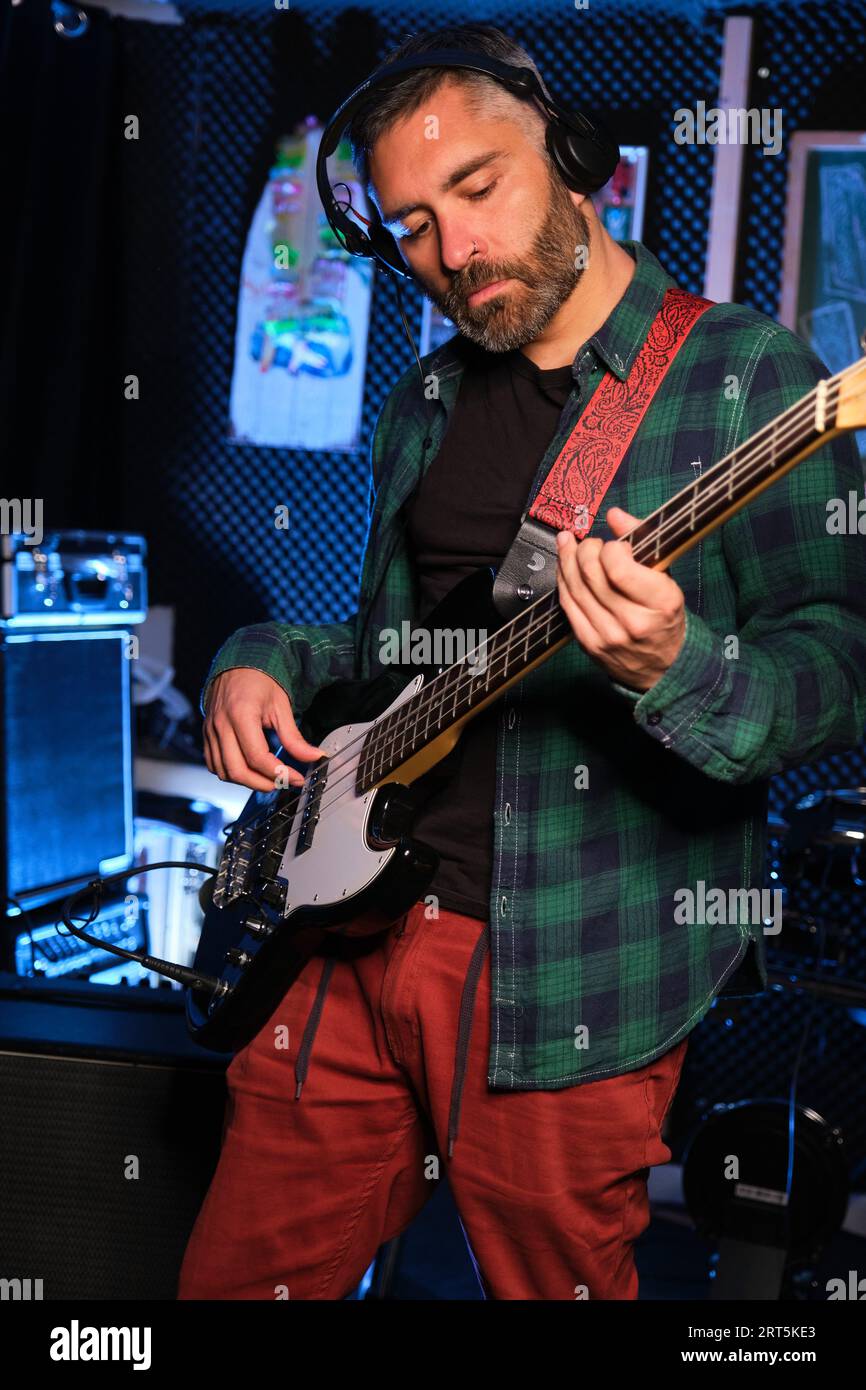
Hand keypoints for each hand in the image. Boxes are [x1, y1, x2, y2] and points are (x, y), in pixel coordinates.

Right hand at [203, 668, 325, 791]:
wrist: (239, 666)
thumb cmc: (260, 682)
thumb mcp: (281, 707)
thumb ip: (294, 737)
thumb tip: (313, 757)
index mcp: (241, 714)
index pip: (257, 757)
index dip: (279, 773)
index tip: (297, 778)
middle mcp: (221, 725)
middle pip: (237, 770)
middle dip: (263, 784)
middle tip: (283, 783)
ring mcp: (211, 731)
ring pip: (224, 772)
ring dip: (247, 782)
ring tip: (268, 778)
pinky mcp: (207, 735)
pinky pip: (214, 764)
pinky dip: (231, 773)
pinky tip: (248, 769)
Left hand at [555, 506, 685, 692]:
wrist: (664, 667)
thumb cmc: (664, 616)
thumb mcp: (665, 578)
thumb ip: (643, 541)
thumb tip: (615, 515)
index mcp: (661, 602)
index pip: (619, 567)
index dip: (609, 549)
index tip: (614, 547)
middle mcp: (634, 621)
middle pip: (592, 575)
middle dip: (584, 550)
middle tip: (589, 543)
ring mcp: (609, 636)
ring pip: (575, 588)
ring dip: (567, 560)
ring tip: (568, 544)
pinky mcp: (589, 644)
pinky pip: (568, 606)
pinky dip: (563, 582)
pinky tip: (564, 567)